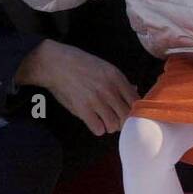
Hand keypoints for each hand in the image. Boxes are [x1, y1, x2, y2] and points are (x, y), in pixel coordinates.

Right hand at [16, 40, 138, 135]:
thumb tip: (134, 90)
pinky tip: (93, 121)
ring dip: (109, 126)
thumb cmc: (81, 65)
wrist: (56, 64)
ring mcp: (96, 100)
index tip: (126, 111)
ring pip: (114, 125)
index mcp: (116, 77)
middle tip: (114, 118)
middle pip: (126, 116)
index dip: (133, 109)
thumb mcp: (104, 68)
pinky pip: (99, 129)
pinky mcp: (83, 109)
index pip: (136, 101)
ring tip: (102, 120)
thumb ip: (120, 81)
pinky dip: (97, 128)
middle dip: (121, 120)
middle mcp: (109, 89)